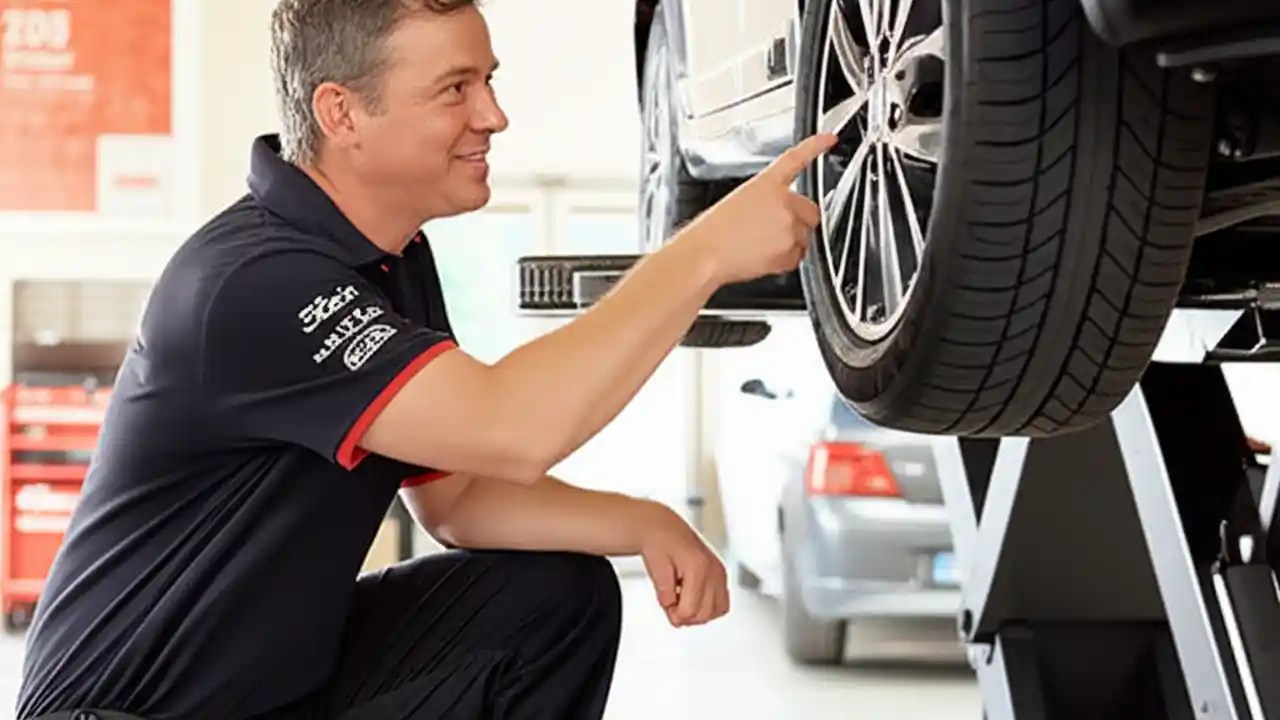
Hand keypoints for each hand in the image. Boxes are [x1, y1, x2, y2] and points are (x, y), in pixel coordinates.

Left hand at [635, 501, 728, 627]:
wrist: (663, 527)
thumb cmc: (658, 542)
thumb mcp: (655, 567)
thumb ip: (663, 590)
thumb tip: (670, 605)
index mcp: (697, 567)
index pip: (691, 610)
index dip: (675, 615)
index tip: (667, 607)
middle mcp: (713, 570)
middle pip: (705, 613)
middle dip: (686, 615)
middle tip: (672, 606)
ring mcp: (719, 571)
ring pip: (717, 610)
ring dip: (699, 613)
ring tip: (682, 601)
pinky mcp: (720, 573)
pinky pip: (722, 602)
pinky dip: (709, 606)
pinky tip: (694, 599)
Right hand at [673, 132, 836, 285]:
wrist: (705, 254)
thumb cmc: (713, 231)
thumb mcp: (738, 201)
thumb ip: (768, 201)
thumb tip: (781, 213)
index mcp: (767, 184)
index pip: (796, 159)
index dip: (815, 146)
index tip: (828, 139)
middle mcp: (783, 202)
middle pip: (810, 211)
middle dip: (799, 220)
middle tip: (773, 230)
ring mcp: (789, 227)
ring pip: (806, 235)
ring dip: (791, 240)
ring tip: (761, 245)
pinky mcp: (790, 252)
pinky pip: (799, 256)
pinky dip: (786, 258)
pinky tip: (764, 256)